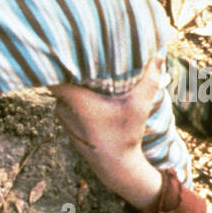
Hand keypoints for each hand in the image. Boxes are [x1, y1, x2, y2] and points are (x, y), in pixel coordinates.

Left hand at [51, 57, 165, 208]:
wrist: (116, 167)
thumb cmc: (124, 136)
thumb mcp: (139, 106)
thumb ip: (149, 80)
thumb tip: (158, 55)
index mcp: (74, 98)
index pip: (54, 70)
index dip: (58, 56)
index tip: (69, 45)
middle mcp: (62, 106)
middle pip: (61, 76)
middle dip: (73, 66)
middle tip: (87, 53)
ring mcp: (62, 116)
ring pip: (65, 89)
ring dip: (76, 81)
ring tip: (90, 70)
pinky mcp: (66, 123)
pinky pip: (68, 101)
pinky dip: (77, 95)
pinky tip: (91, 91)